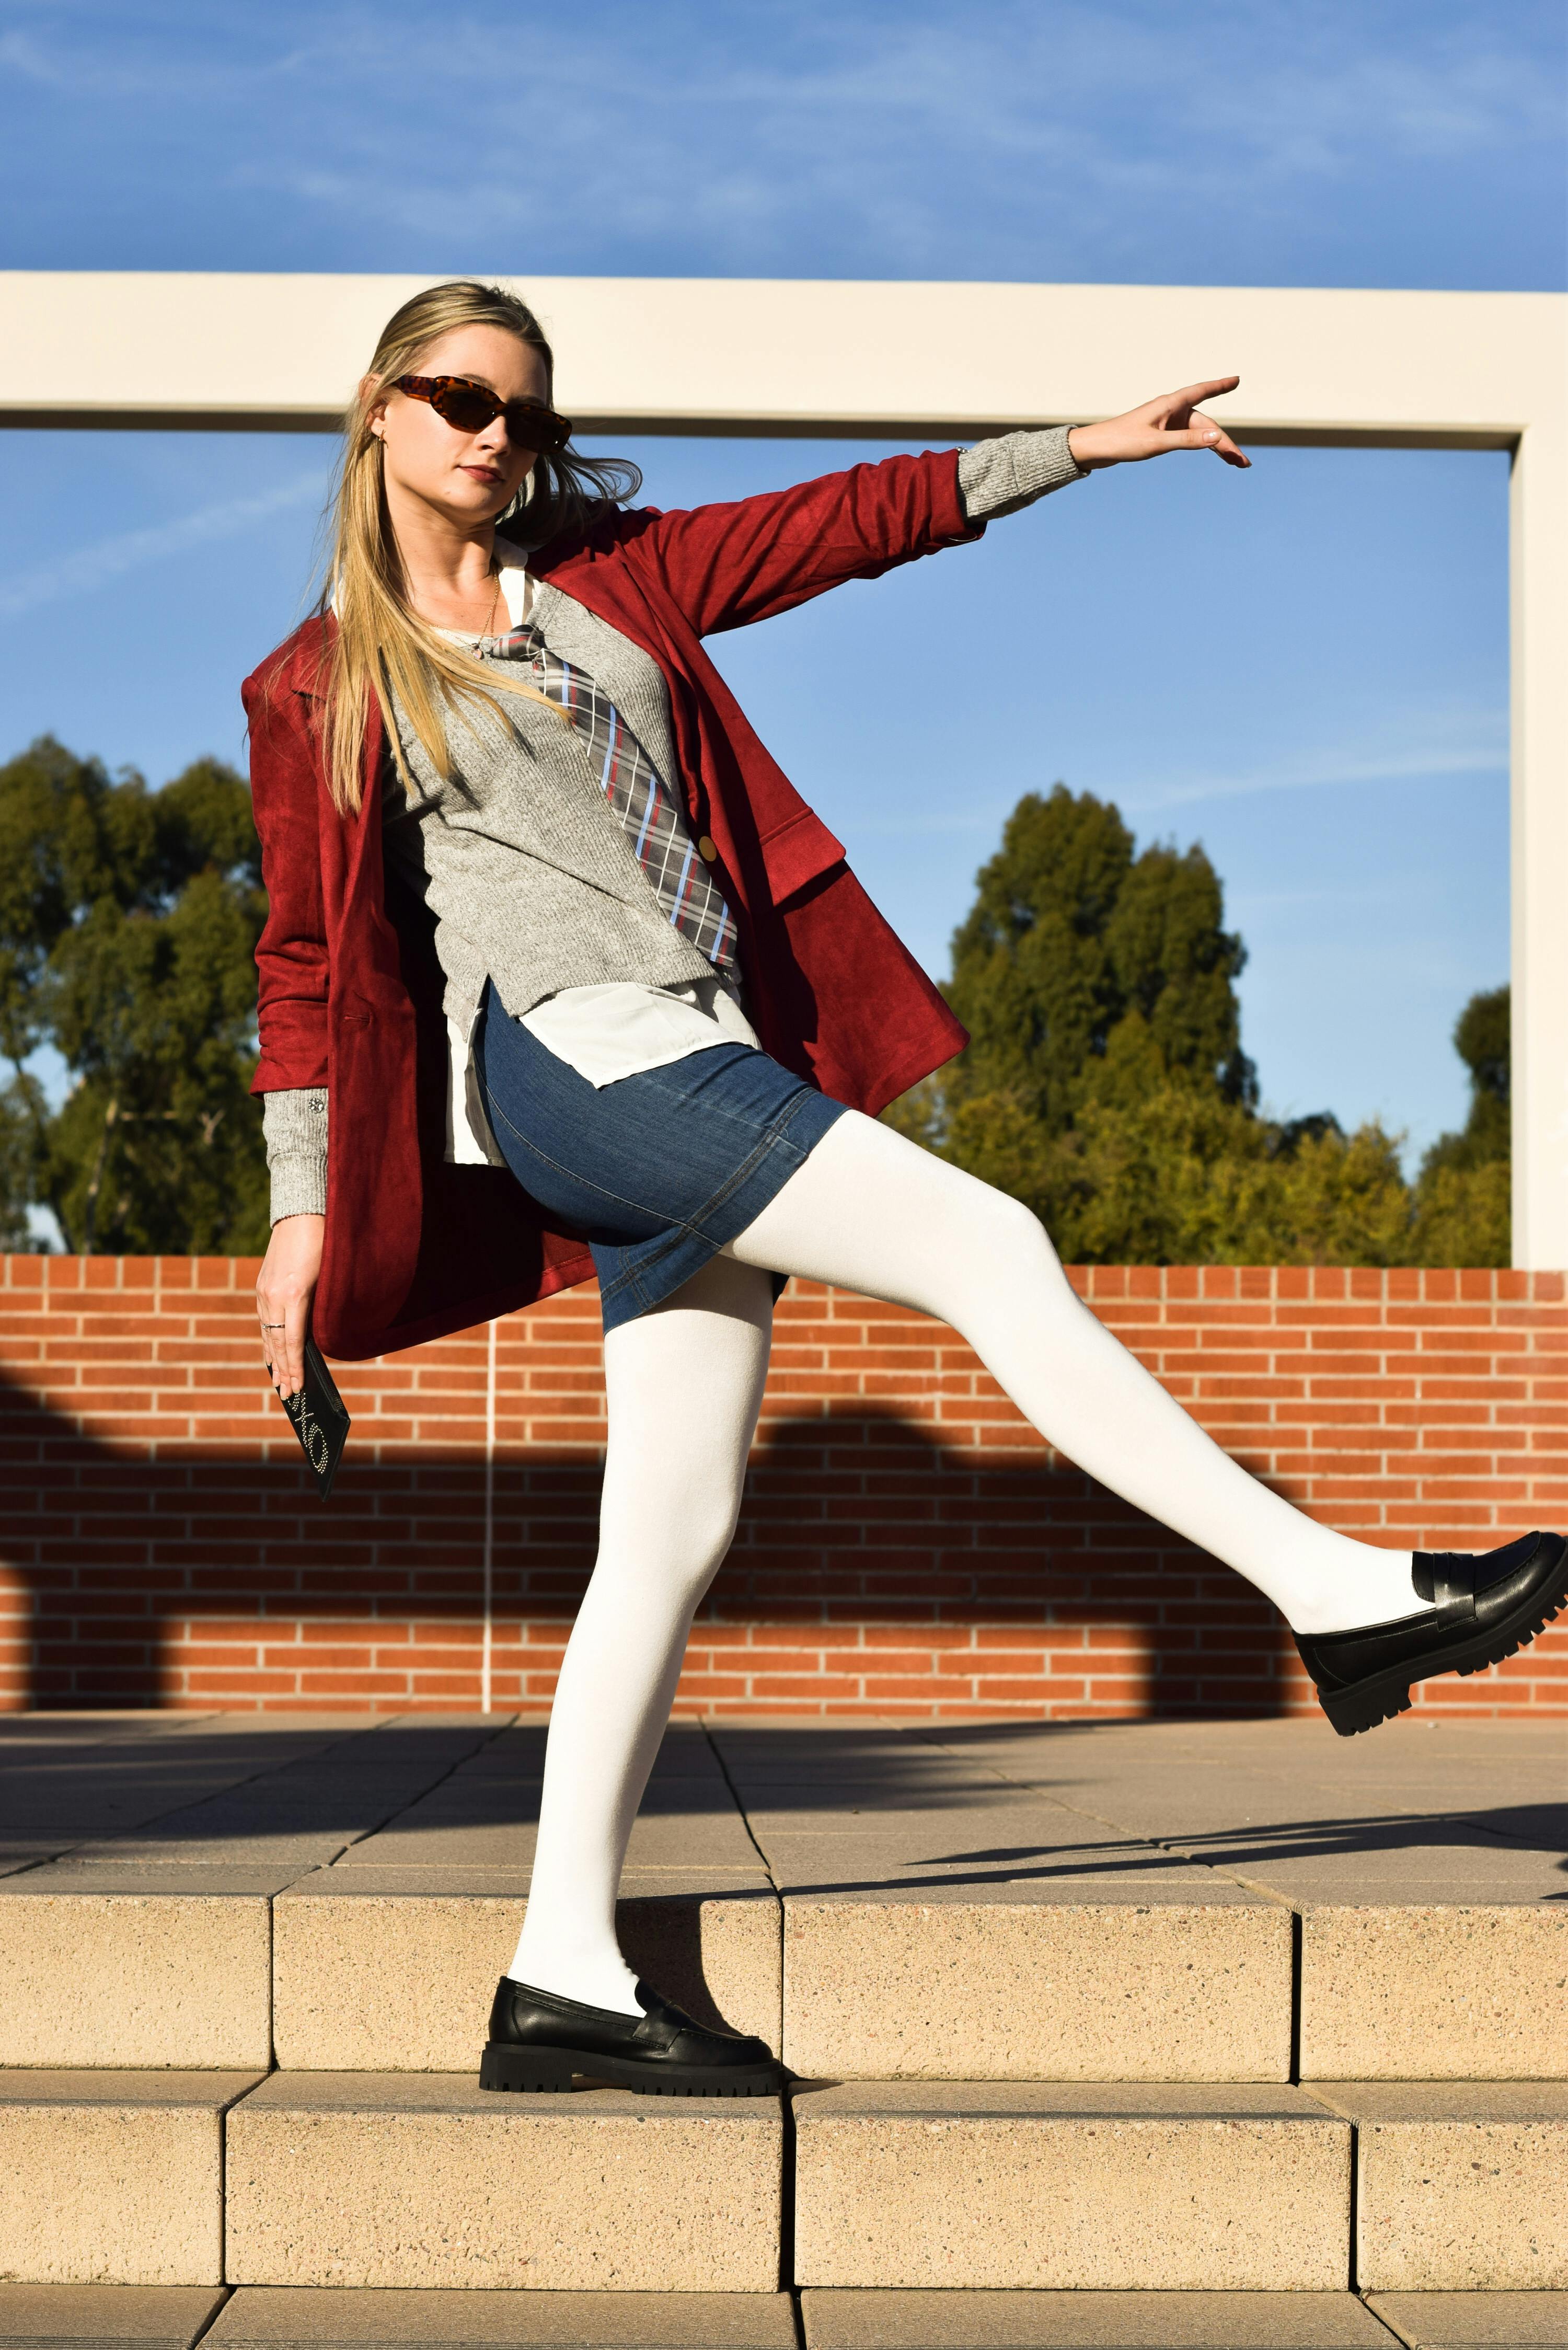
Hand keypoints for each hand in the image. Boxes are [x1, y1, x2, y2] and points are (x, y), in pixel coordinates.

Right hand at [257, 1213, 323, 1401]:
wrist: (302, 1214)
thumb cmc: (326, 1244)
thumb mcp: (329, 1279)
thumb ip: (322, 1309)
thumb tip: (318, 1339)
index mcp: (293, 1296)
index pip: (292, 1343)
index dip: (295, 1368)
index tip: (299, 1389)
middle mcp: (273, 1297)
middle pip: (277, 1344)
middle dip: (283, 1372)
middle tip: (289, 1396)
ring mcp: (264, 1292)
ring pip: (267, 1334)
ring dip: (274, 1360)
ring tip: (278, 1382)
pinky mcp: (262, 1287)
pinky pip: (263, 1321)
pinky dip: (267, 1341)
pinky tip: (270, 1355)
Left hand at [1068, 378, 1249, 471]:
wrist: (1096, 449)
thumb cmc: (1122, 442)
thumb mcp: (1156, 443)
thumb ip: (1187, 440)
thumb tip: (1216, 435)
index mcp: (1170, 405)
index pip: (1201, 392)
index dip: (1220, 386)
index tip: (1236, 379)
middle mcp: (1171, 411)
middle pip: (1206, 423)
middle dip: (1226, 442)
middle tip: (1242, 462)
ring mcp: (1167, 422)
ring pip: (1200, 432)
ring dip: (1217, 447)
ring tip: (1236, 463)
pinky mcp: (1160, 434)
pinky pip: (1189, 437)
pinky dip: (1202, 445)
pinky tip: (1213, 452)